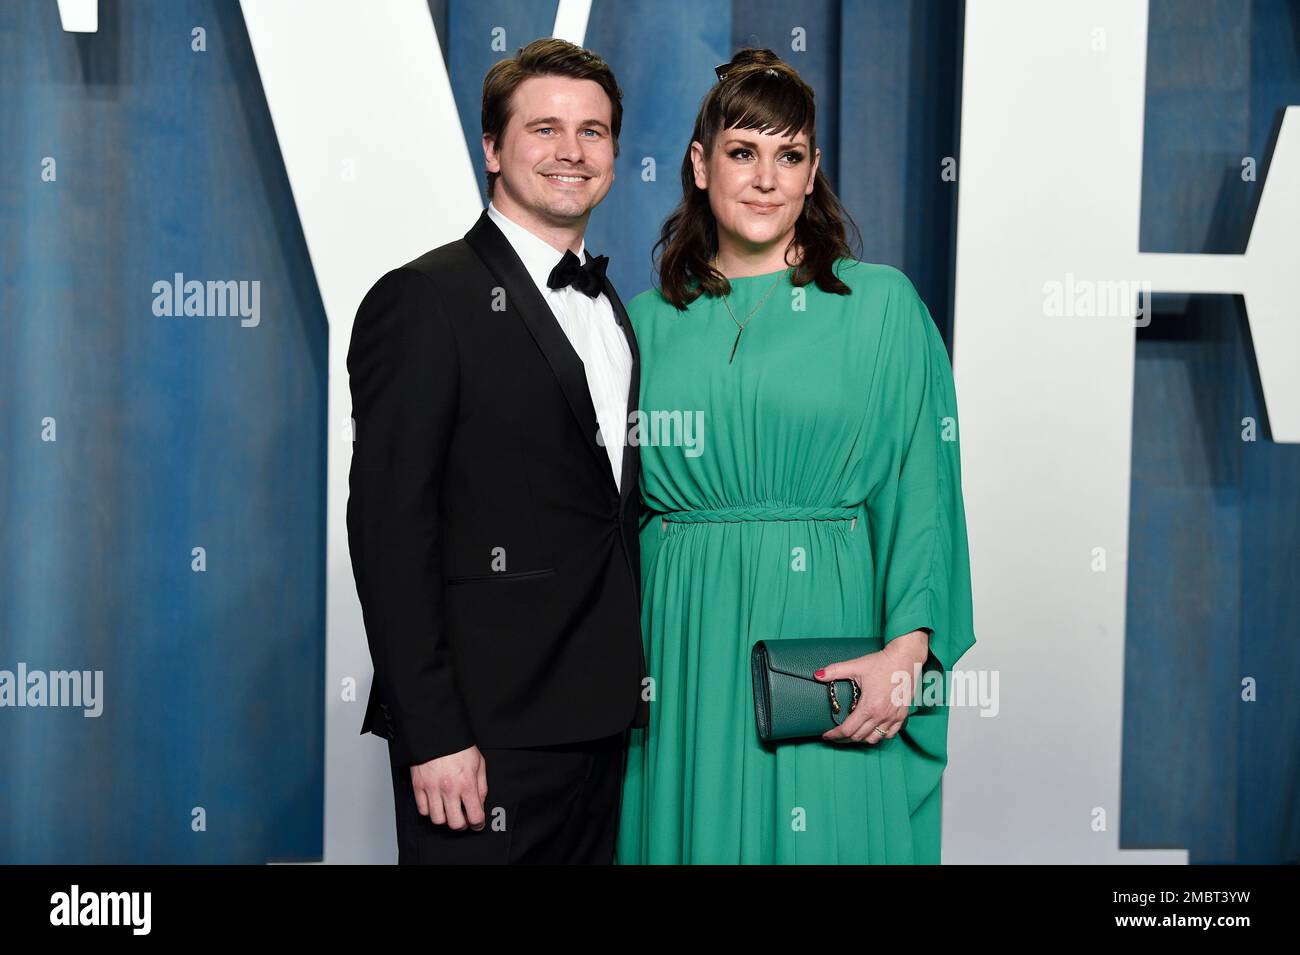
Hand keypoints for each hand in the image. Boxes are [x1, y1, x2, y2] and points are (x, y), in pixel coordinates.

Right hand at [410, 745, 487, 829]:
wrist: (437, 731)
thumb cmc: (458, 746)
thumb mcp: (479, 763)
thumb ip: (481, 786)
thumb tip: (480, 803)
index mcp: (466, 783)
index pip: (475, 816)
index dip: (478, 824)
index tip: (477, 824)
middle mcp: (449, 789)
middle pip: (455, 823)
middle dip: (462, 825)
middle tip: (463, 819)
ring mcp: (432, 789)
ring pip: (437, 819)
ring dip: (445, 819)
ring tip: (448, 811)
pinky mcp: (418, 786)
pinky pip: (422, 810)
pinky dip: (430, 811)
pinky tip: (436, 804)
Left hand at [815, 630, 929, 743]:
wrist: (905, 659)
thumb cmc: (881, 662)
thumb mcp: (856, 666)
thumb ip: (834, 671)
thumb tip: (816, 675)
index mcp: (869, 707)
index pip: (848, 730)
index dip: (834, 735)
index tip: (826, 735)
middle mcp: (882, 716)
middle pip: (859, 737)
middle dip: (844, 738)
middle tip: (835, 735)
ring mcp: (893, 717)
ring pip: (874, 739)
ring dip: (861, 738)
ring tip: (852, 733)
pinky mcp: (902, 715)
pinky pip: (890, 734)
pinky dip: (879, 736)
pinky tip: (872, 730)